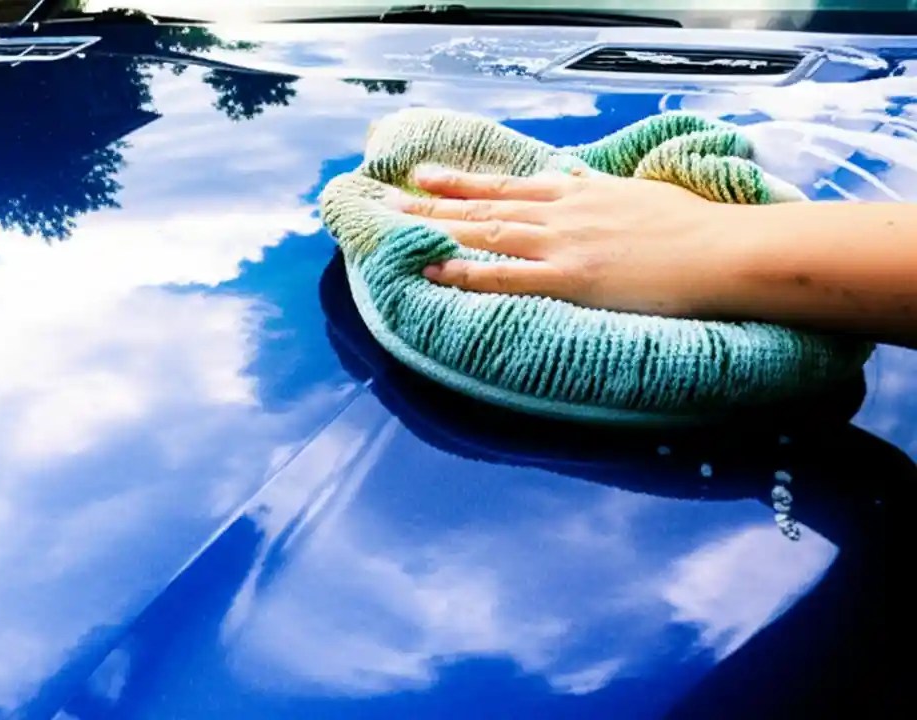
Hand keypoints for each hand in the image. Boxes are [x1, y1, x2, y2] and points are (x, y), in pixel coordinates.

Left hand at [396, 165, 750, 317]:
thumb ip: (597, 188)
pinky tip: (435, 268)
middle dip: (434, 202)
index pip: (508, 184)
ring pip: (487, 232)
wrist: (724, 251)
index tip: (428, 176)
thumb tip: (573, 175)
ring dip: (438, 229)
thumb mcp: (639, 194)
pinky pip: (507, 275)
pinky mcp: (571, 279)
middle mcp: (563, 211)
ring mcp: (564, 244)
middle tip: (390, 198)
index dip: (463, 180)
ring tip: (397, 227)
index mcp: (580, 192)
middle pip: (486, 204)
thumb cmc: (694, 226)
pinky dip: (466, 271)